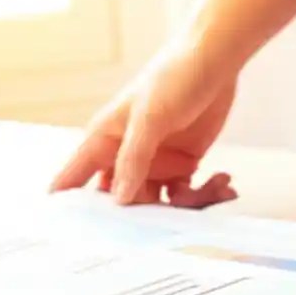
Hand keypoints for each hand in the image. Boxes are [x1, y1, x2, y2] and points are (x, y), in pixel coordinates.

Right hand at [49, 46, 238, 207]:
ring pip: (161, 203)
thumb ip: (134, 158)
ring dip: (189, 204)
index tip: (72, 234)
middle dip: (151, 214)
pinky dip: (206, 194)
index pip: (76, 176)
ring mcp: (156, 161)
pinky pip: (187, 194)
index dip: (71, 206)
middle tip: (177, 214)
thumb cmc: (174, 75)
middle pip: (126, 201)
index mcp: (105, 139)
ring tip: (217, 189)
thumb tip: (119, 198)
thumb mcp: (149, 117)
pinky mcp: (183, 164)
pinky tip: (223, 183)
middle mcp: (127, 154)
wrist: (216, 60)